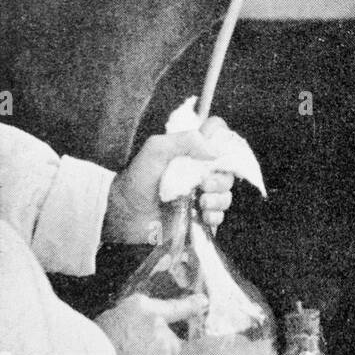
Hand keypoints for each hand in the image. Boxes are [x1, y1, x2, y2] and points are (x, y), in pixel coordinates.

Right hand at [96, 293, 206, 354]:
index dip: (191, 305)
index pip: (174, 306)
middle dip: (158, 353)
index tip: (204, 303)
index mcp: (142, 307)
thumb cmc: (91, 346)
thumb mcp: (111, 320)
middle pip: (171, 343)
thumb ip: (135, 322)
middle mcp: (158, 323)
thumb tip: (146, 333)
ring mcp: (163, 346)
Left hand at [102, 116, 235, 244]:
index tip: (214, 155)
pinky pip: (220, 213)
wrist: (126, 220)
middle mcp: (196, 169)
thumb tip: (214, 150)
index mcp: (188, 150)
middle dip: (221, 178)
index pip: (216, 134)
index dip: (221, 141)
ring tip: (201, 203)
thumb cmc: (136, 182)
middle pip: (227, 166)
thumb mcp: (154, 151)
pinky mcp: (199, 216)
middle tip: (204, 185)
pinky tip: (202, 216)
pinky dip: (215, 215)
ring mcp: (199, 193)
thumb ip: (184, 140)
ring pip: (226, 191)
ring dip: (219, 197)